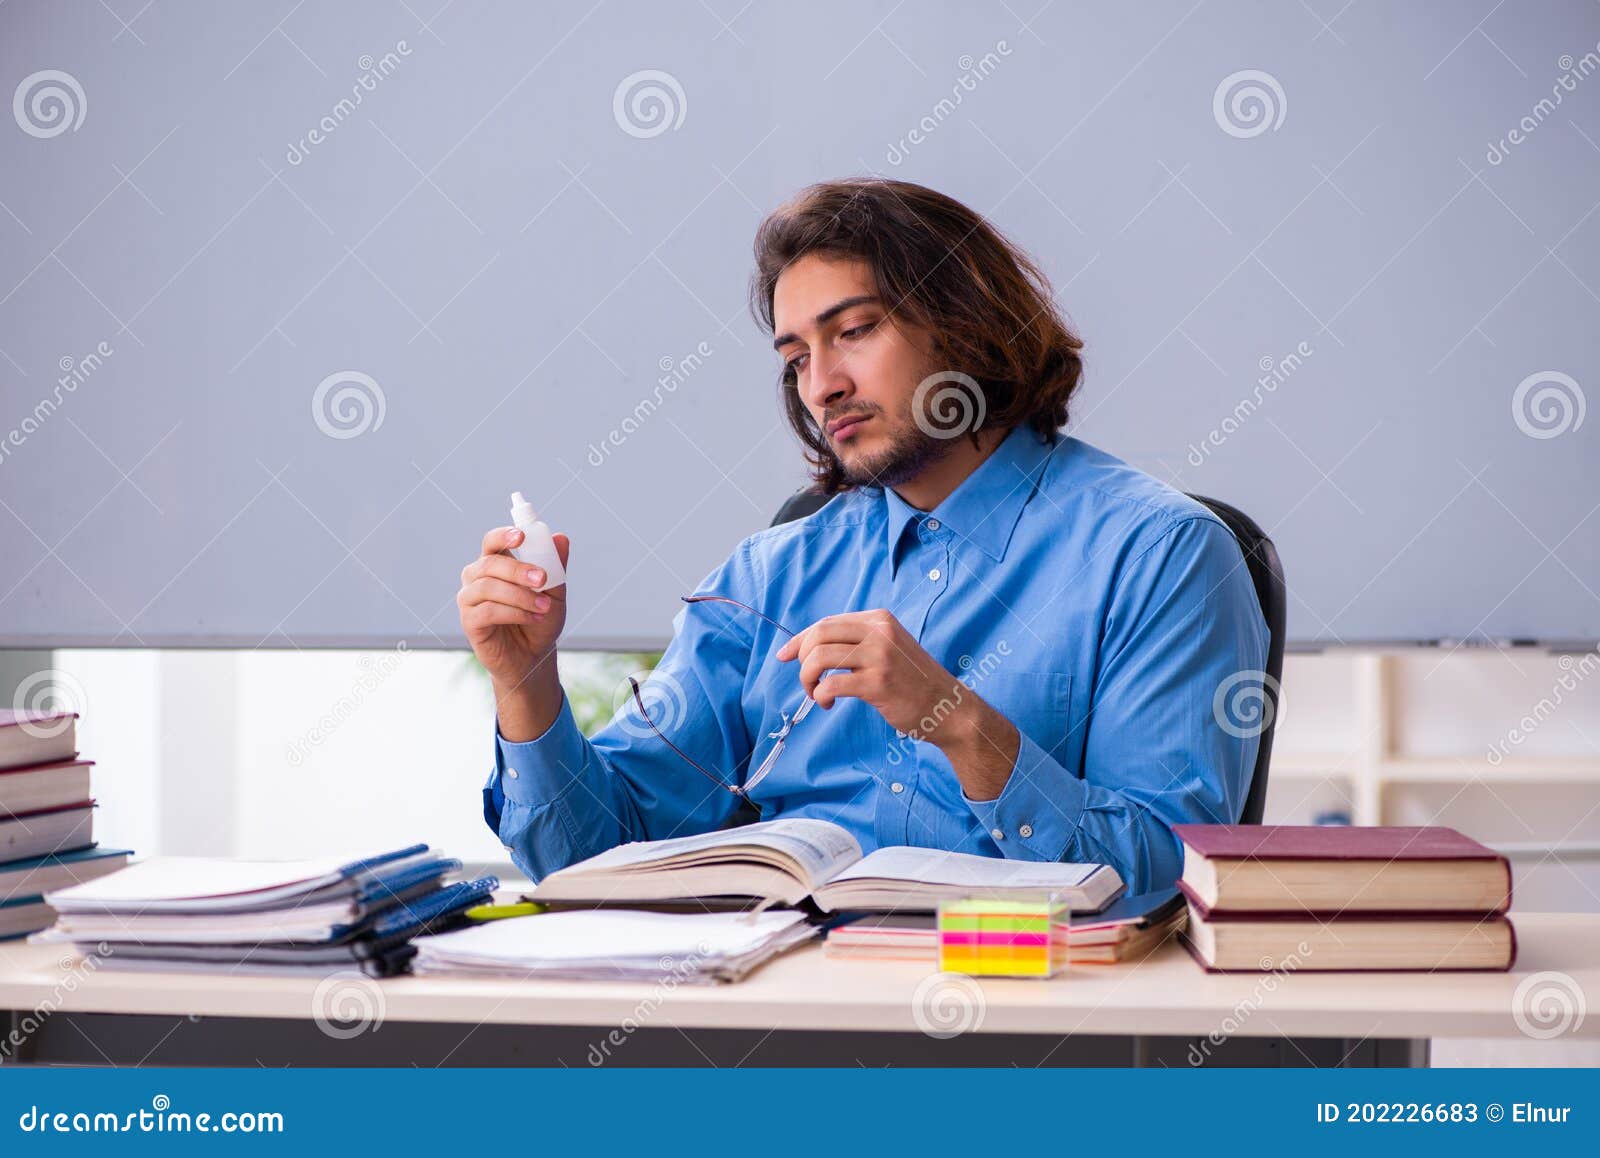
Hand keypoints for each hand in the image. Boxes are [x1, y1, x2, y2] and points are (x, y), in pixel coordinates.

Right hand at [457, 526, 569, 691]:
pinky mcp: (469, 622)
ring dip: (520, 595)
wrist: (534, 655)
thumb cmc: (540, 618)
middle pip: (489, 563)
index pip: (492, 542)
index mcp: (496, 564)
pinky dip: (514, 613)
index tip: (521, 536)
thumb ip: (556, 566)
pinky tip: (532, 618)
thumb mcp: (555, 592)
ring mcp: (470, 600)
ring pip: (488, 587)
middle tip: (543, 579)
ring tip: (544, 606)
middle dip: (518, 569)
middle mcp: (477, 578)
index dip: (503, 536)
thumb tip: (561, 538)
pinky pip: (487, 611)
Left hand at [773, 609, 1018, 798]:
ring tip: (816, 693)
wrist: (948, 707)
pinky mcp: (878, 684)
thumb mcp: (889, 647)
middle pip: (818, 635)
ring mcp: (880, 657)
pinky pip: (831, 685)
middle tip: (808, 680)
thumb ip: (857, 641)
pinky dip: (820, 696)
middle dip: (801, 658)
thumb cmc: (913, 681)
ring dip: (808, 679)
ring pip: (819, 658)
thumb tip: (809, 645)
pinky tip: (828, 704)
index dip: (799, 639)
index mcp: (879, 619)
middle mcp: (879, 632)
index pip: (826, 622)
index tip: (784, 655)